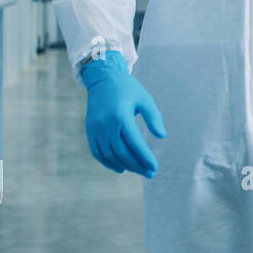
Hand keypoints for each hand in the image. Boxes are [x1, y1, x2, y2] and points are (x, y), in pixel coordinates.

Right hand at [80, 51, 165, 177]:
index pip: (134, 142)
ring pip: (109, 155)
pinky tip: (121, 169)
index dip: (145, 157)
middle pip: (122, 152)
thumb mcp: (145, 99)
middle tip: (150, 173)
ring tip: (140, 171)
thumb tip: (162, 136)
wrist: (103, 79)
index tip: (155, 167)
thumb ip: (154, 117)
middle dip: (137, 165)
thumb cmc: (128, 89)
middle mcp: (106, 125)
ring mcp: (95, 129)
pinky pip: (97, 152)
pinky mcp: (89, 131)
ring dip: (125, 165)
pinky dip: (108, 163)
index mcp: (120, 116)